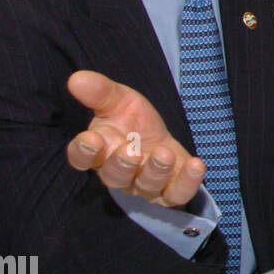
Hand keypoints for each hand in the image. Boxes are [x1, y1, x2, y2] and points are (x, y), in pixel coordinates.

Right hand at [65, 70, 205, 208]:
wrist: (161, 135)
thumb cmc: (133, 120)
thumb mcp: (119, 99)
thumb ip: (99, 91)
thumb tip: (77, 78)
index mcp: (99, 150)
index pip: (81, 157)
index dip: (83, 151)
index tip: (91, 138)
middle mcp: (118, 172)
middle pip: (114, 176)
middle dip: (122, 164)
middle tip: (131, 150)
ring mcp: (144, 185)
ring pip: (146, 186)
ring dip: (155, 170)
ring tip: (164, 153)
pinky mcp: (169, 191)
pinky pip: (176, 195)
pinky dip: (187, 182)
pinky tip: (196, 164)